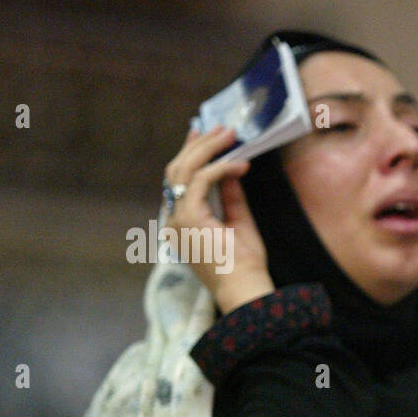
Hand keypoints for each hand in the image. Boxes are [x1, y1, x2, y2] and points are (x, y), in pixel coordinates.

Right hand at [163, 125, 273, 312]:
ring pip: (184, 170)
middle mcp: (173, 219)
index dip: (190, 155)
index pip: (179, 181)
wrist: (244, 288)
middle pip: (177, 171)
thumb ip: (232, 197)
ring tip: (230, 135)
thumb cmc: (244, 265)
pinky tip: (240, 164)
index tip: (202, 134)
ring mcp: (177, 218)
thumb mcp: (239, 223)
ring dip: (208, 149)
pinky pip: (200, 180)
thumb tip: (232, 170)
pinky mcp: (188, 217)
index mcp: (181, 223)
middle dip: (198, 145)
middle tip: (220, 128)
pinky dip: (220, 168)